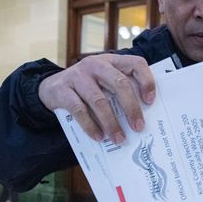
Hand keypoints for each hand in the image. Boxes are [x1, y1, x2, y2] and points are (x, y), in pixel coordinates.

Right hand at [37, 54, 156, 143]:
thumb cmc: (86, 88)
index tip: (151, 102)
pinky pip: (79, 111)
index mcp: (111, 61)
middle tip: (139, 127)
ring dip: (111, 123)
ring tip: (119, 139)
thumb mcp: (103, 82)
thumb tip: (141, 117)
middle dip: (131, 108)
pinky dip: (90, 126)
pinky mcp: (63, 91)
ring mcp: (78, 77)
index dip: (146, 81)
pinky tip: (99, 137)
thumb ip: (119, 91)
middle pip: (120, 83)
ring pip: (100, 100)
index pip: (135, 63)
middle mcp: (95, 65)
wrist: (51, 88)